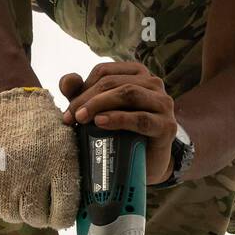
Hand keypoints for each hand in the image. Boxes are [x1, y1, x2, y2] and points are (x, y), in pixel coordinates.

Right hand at [0, 87, 79, 228]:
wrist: (8, 101)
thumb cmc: (42, 123)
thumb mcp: (67, 142)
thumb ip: (71, 172)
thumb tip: (76, 203)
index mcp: (60, 168)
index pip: (63, 214)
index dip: (62, 219)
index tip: (60, 215)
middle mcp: (32, 179)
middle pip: (36, 218)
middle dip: (39, 215)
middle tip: (38, 204)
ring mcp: (4, 182)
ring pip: (11, 215)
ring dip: (16, 209)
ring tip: (18, 194)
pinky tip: (0, 192)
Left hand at [59, 62, 177, 184]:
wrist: (143, 163)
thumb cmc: (120, 132)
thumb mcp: (96, 111)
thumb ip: (80, 93)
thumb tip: (67, 80)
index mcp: (137, 74)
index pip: (105, 71)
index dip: (82, 87)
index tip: (68, 111)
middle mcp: (154, 83)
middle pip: (114, 82)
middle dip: (88, 99)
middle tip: (70, 118)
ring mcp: (163, 104)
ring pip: (129, 93)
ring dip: (100, 104)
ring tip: (82, 119)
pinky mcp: (167, 126)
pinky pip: (141, 118)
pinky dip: (119, 119)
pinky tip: (101, 122)